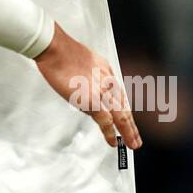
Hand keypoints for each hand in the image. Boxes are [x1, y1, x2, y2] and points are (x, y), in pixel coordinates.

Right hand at [34, 24, 141, 149]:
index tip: (128, 119)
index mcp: (106, 71)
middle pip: (124, 107)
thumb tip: (85, 86)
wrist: (56, 48)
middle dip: (132, 125)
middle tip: (137, 138)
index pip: (120, 95)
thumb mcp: (83, 59)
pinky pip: (105, 120)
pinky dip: (110, 132)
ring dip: (128, 131)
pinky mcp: (92, 100)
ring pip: (120, 116)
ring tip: (132, 143)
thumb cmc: (62, 51)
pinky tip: (113, 141)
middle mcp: (108, 82)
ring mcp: (101, 92)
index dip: (125, 109)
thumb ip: (88, 73)